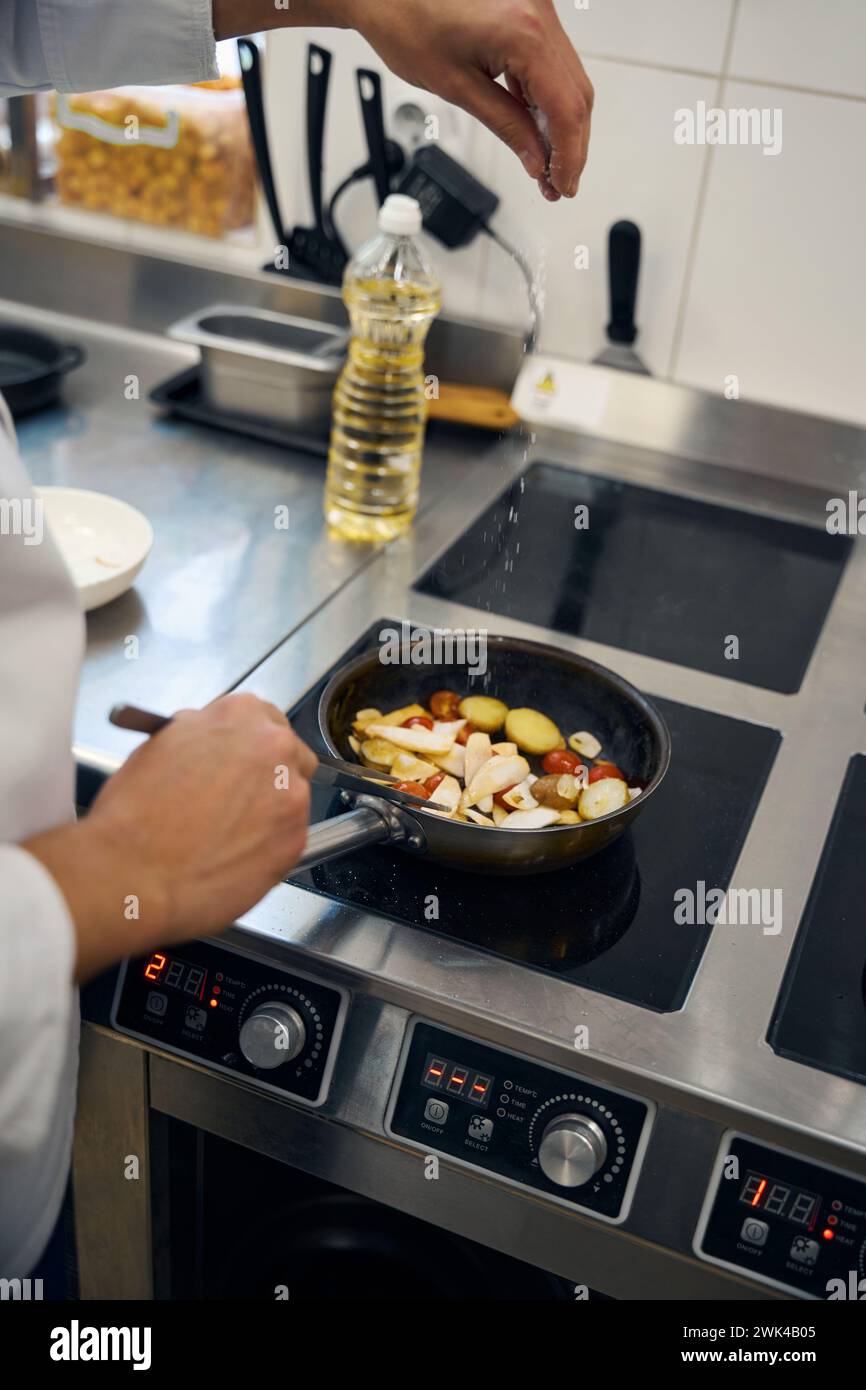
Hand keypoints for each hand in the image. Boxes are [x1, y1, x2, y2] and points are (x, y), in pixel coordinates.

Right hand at [25, 694, 315, 979]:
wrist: (132, 872)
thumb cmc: (134, 814)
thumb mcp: (159, 744)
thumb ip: (200, 733)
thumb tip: (209, 738)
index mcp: (241, 715)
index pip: (263, 718)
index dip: (248, 744)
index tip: (240, 759)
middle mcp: (274, 748)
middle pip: (289, 754)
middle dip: (267, 774)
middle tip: (238, 798)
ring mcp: (292, 795)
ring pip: (292, 798)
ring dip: (269, 810)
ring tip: (227, 833)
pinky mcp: (296, 840)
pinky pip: (288, 837)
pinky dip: (268, 845)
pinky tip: (234, 854)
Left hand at [213, 0, 592, 199]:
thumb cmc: (407, 23)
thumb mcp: (458, 88)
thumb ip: (506, 126)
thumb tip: (536, 160)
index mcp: (524, 33)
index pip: (566, 108)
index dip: (569, 155)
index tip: (563, 186)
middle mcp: (540, 14)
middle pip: (577, 94)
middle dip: (571, 144)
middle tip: (557, 184)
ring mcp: (538, 8)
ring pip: (570, 79)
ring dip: (562, 124)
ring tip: (545, 163)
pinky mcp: (530, 9)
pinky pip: (552, 61)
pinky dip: (548, 97)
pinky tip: (535, 127)